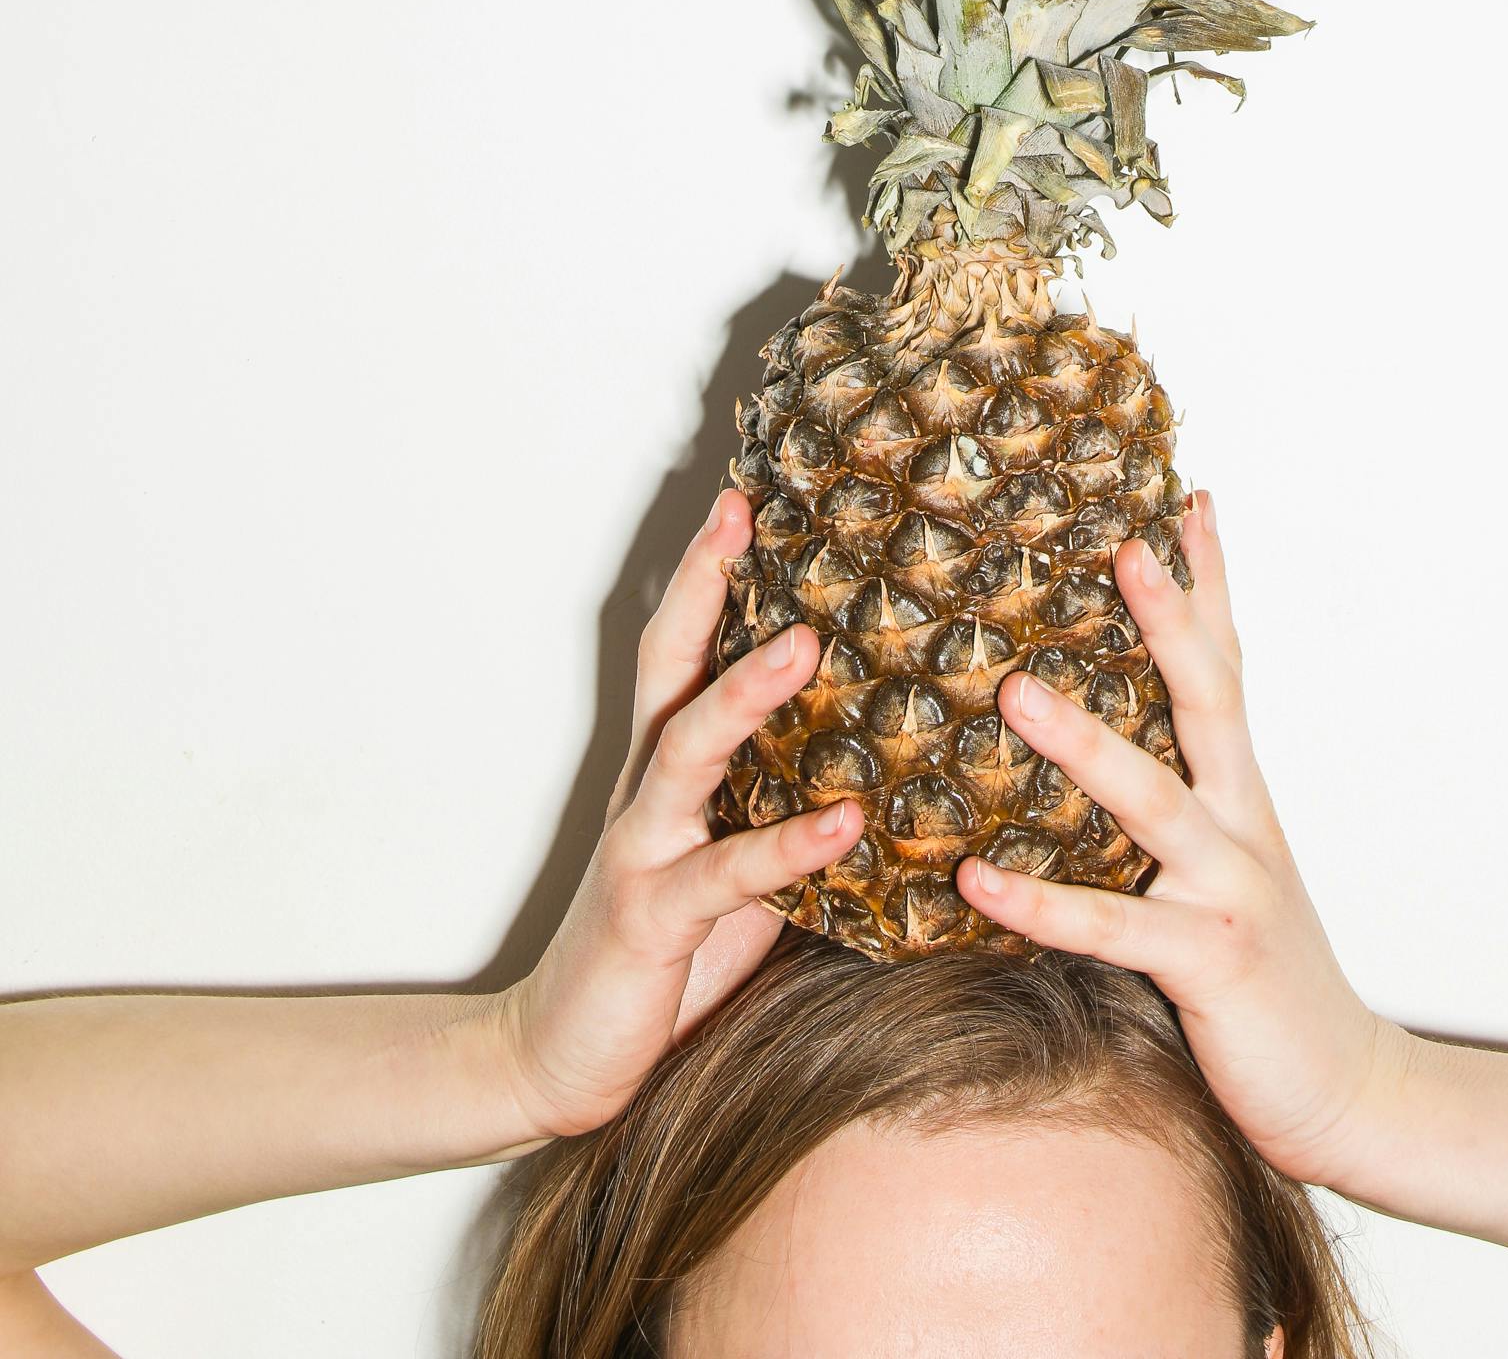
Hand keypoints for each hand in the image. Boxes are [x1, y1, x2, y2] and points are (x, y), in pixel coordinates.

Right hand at [491, 488, 864, 1140]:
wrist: (563, 1058)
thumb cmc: (668, 959)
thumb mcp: (738, 870)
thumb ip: (790, 811)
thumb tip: (892, 767)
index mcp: (669, 773)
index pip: (683, 650)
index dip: (708, 574)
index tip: (743, 500)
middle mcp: (649, 792)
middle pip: (670, 664)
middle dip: (705, 584)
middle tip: (743, 514)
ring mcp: (644, 848)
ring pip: (689, 747)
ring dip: (747, 691)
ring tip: (807, 643)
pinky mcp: (654, 915)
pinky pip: (727, 872)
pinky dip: (788, 843)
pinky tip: (847, 822)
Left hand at [955, 488, 1409, 1190]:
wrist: (1347, 1087)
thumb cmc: (1267, 975)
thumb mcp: (1228, 872)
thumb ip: (1178, 812)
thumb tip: (1105, 753)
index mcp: (1240, 795)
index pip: (1226, 667)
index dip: (1210, 584)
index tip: (1190, 500)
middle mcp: (1241, 823)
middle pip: (1206, 700)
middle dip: (1170, 618)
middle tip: (1126, 545)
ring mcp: (1228, 888)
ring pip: (1151, 800)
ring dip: (1083, 743)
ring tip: (1014, 690)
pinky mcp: (1208, 960)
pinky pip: (1112, 926)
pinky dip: (1041, 904)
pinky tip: (976, 880)